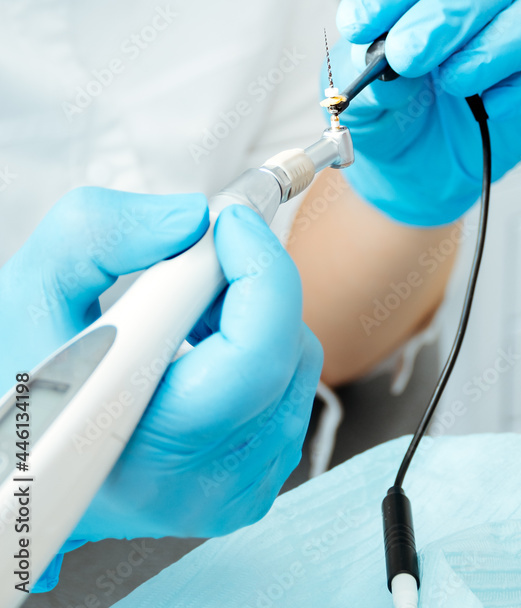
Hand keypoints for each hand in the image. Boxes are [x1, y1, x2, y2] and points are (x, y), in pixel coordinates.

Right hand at [0, 188, 320, 587]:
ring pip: (295, 371)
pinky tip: (200, 346)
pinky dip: (258, 352)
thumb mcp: (34, 287)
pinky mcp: (246, 493)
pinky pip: (288, 398)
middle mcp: (197, 488)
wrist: (17, 455)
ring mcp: (229, 497)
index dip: (259, 269)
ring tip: (188, 310)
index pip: (255, 355)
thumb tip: (192, 220)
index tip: (231, 222)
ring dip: (255, 316)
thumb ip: (103, 233)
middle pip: (284, 354)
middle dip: (250, 283)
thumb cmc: (18, 380)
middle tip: (199, 259)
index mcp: (143, 446)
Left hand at [330, 0, 520, 224]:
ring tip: (453, 83)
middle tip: (407, 56)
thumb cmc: (390, 108)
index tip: (358, 25)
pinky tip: (491, 107)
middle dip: (445, 16)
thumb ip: (365, 78)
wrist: (416, 161)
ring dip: (495, 47)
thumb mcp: (360, 96)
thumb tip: (388, 69)